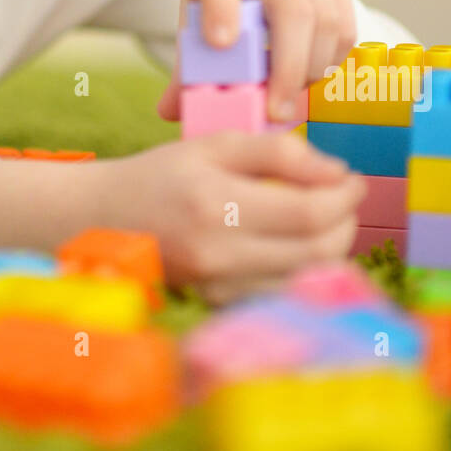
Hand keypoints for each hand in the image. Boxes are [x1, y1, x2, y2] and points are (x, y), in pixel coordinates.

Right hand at [93, 131, 366, 302]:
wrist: (100, 218)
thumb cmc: (160, 174)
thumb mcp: (212, 146)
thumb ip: (276, 152)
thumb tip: (335, 172)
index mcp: (217, 204)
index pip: (311, 213)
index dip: (345, 196)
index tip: (350, 179)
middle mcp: (219, 253)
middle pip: (318, 251)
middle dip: (345, 222)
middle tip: (342, 198)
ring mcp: (218, 287)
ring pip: (306, 279)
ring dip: (331, 249)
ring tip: (323, 220)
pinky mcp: (218, 304)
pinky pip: (281, 294)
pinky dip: (302, 271)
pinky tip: (296, 247)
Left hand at [158, 0, 356, 123]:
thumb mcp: (197, 18)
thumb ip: (189, 65)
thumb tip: (170, 112)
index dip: (221, 11)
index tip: (220, 44)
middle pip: (292, 11)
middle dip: (288, 69)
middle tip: (277, 112)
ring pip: (325, 20)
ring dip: (312, 69)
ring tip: (291, 96)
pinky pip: (344, 23)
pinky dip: (330, 58)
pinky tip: (310, 74)